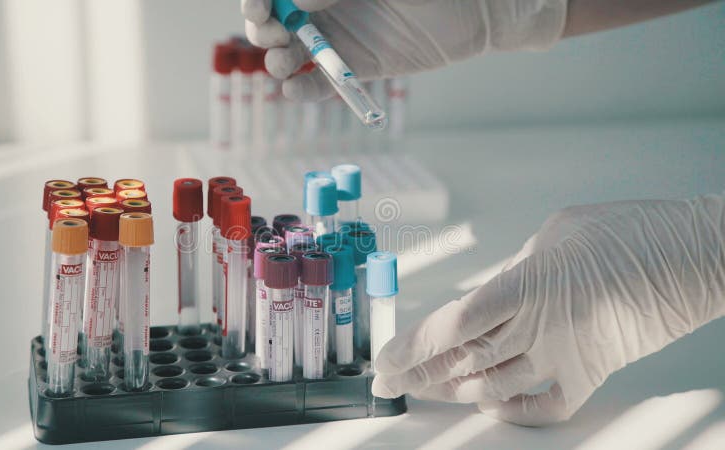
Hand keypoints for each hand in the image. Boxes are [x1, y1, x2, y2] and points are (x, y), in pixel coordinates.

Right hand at [241, 0, 567, 99]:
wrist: (479, 8)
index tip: (260, 6)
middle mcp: (326, 6)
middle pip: (276, 19)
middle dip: (264, 28)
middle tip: (276, 36)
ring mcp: (339, 38)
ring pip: (292, 51)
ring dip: (277, 59)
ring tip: (284, 63)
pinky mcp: (357, 68)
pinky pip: (322, 82)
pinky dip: (304, 90)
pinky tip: (294, 91)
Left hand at [372, 196, 724, 425]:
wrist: (693, 256)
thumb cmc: (628, 232)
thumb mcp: (556, 232)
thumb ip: (516, 265)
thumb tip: (494, 288)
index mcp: (527, 284)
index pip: (453, 323)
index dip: (413, 346)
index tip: (386, 361)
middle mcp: (540, 327)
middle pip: (464, 359)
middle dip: (420, 373)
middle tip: (391, 381)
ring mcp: (566, 355)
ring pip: (494, 385)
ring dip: (454, 389)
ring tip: (426, 389)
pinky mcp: (592, 372)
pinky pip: (545, 405)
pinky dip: (514, 409)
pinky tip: (490, 405)